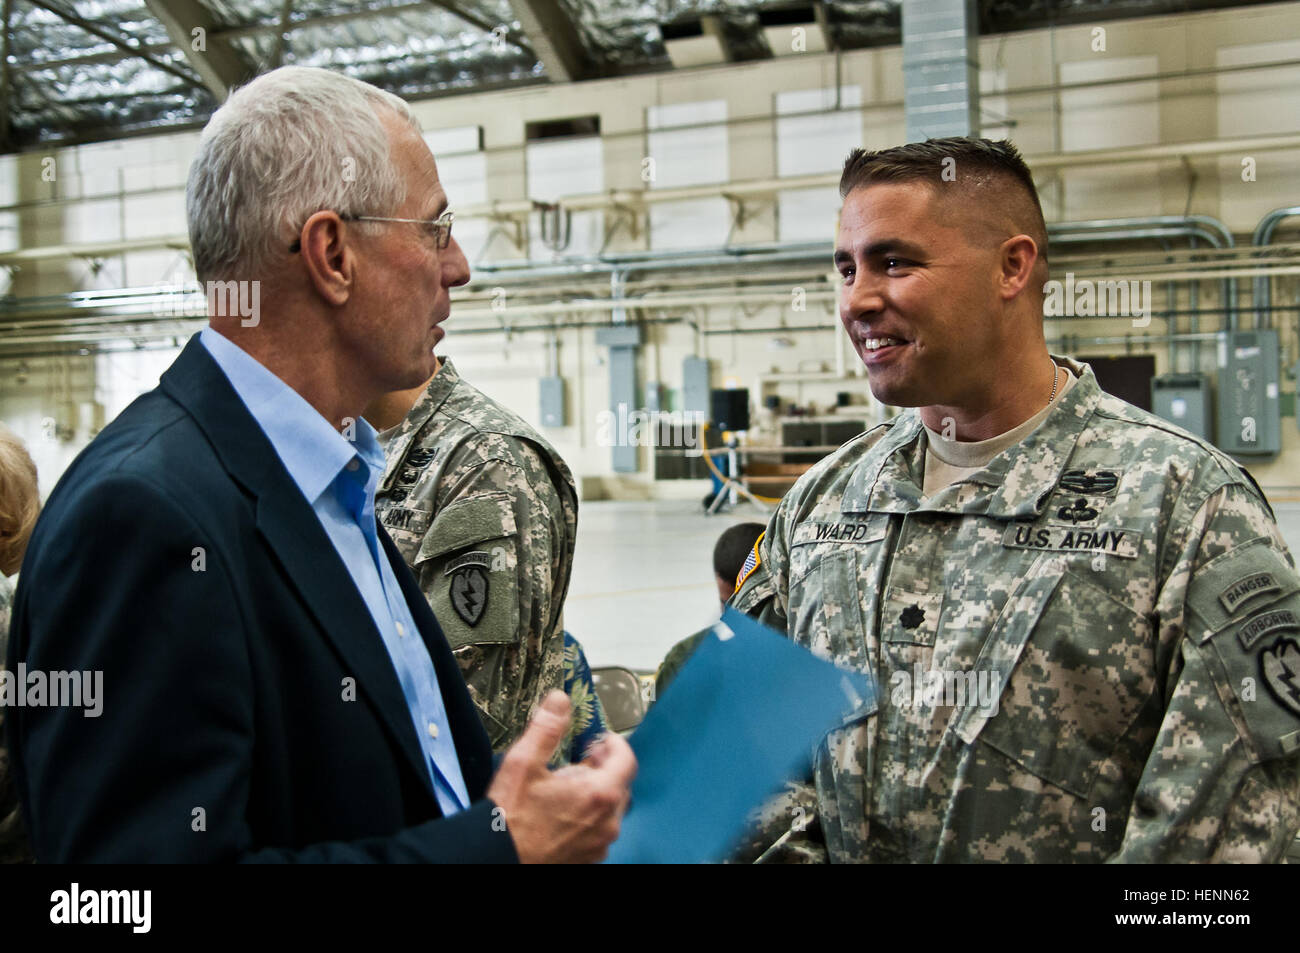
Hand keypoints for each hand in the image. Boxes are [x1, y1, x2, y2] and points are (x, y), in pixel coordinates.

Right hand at [487, 690, 636, 862]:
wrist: (496, 860)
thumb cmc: (510, 817)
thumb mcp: (524, 764)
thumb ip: (547, 728)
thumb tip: (560, 700)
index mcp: (599, 794)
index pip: (627, 759)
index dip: (615, 744)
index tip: (600, 739)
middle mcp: (608, 822)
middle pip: (620, 784)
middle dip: (604, 768)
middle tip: (581, 760)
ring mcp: (600, 844)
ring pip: (610, 809)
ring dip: (597, 794)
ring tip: (567, 787)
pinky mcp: (589, 859)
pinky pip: (599, 831)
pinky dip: (589, 817)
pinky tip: (563, 813)